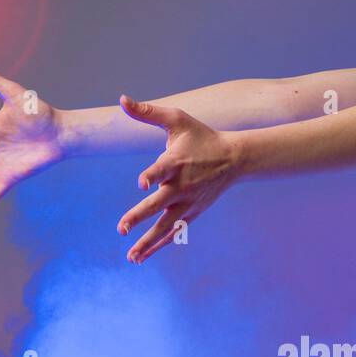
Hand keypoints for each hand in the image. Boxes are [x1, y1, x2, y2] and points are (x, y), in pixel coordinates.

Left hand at [116, 96, 242, 262]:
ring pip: (165, 226)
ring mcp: (188, 203)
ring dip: (147, 241)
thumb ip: (148, 112)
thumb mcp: (177, 120)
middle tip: (121, 227)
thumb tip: (122, 100)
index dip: (151, 175)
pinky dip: (159, 244)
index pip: (162, 169)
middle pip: (159, 204)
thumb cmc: (201, 137)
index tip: (142, 183)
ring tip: (130, 256)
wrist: (233, 158)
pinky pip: (173, 232)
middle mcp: (181, 185)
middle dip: (139, 216)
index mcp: (176, 162)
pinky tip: (141, 256)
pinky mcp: (192, 213)